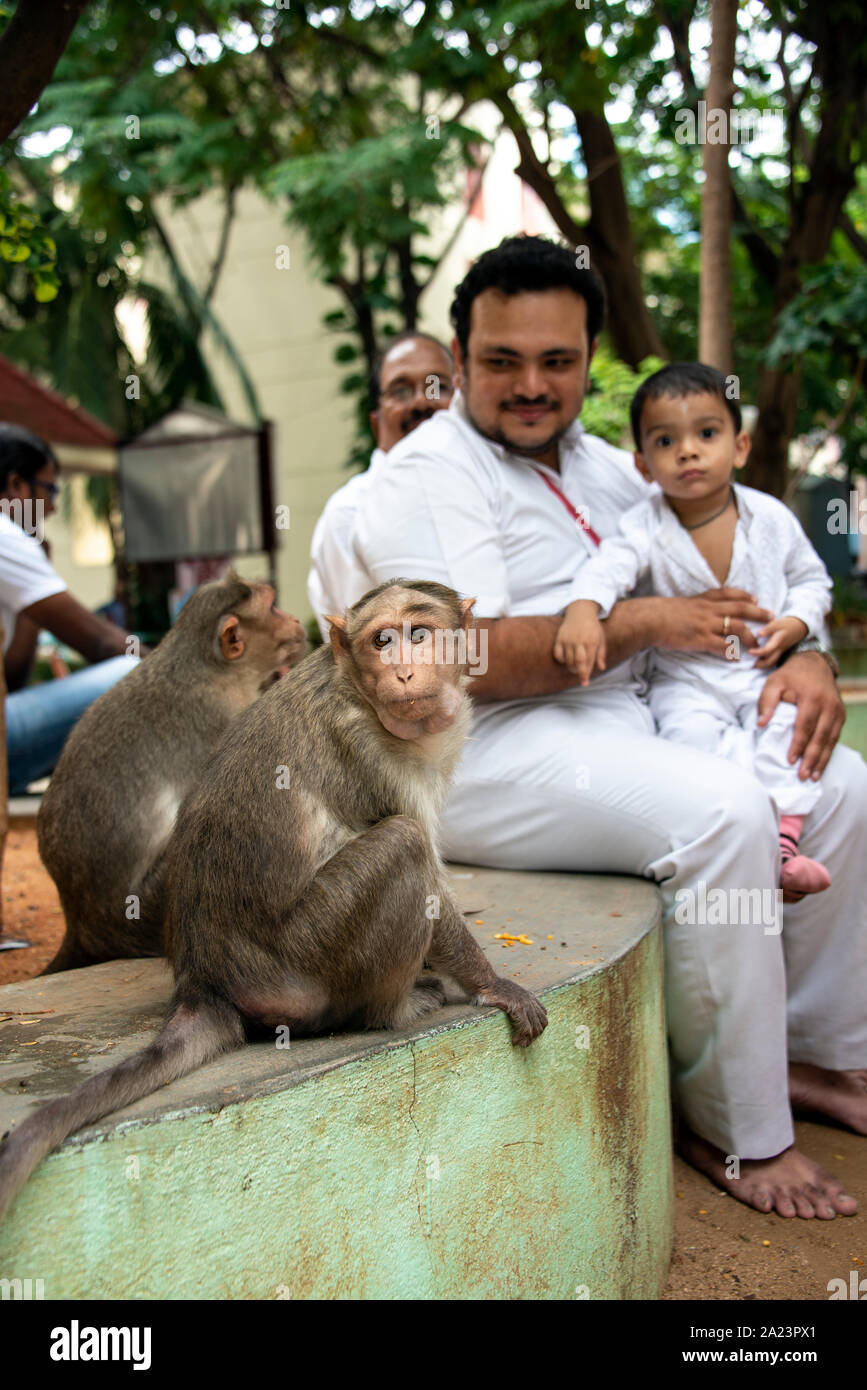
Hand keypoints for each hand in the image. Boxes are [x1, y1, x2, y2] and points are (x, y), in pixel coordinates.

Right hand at [475, 977, 547, 1046]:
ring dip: (529, 1040)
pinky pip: (526, 1029)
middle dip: (535, 1036)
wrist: (485, 982)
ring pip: (536, 1028)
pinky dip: (521, 1038)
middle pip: (542, 1023)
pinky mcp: (518, 1009)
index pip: (543, 1015)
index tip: (528, 1036)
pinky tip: (514, 1041)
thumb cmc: (490, 988)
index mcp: (529, 996)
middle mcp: (530, 1000)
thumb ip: (513, 1000)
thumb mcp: (507, 993)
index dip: (538, 1027)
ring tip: (520, 1045)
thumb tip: (509, 1010)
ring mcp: (525, 1004)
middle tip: (524, 1043)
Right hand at [554, 601, 605, 684]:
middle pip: (578, 663)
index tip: (585, 682)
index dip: (586, 674)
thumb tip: (601, 668)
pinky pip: (558, 654)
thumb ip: (601, 654)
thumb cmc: (593, 627)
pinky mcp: (559, 638)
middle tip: (581, 677)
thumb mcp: (601, 638)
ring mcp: (568, 640)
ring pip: (568, 660)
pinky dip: (561, 660)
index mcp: (591, 642)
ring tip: (575, 668)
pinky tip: (566, 660)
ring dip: (571, 668)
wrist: (580, 611)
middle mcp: (579, 641)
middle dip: (579, 673)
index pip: (588, 662)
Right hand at [654, 587, 772, 657]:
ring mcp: (706, 624)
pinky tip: (737, 659)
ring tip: (758, 644)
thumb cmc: (658, 613)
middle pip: (739, 608)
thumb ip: (691, 608)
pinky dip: (732, 652)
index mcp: (702, 600)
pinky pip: (722, 646)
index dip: (744, 595)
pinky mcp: (701, 639)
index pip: (728, 594)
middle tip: (771, 616)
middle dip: (757, 612)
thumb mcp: (678, 605)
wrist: (648, 619)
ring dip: (750, 635)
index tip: (755, 598)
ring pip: (736, 627)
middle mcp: (708, 610)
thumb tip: (693, 613)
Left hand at [752, 616, 807, 669]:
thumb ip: (768, 629)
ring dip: (761, 665)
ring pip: (771, 663)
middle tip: (748, 662)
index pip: (768, 650)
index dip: (757, 652)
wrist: (799, 627)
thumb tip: (759, 633)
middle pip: (769, 663)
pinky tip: (757, 659)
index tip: (749, 651)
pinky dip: (764, 662)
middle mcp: (779, 650)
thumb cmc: (787, 624)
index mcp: (778, 642)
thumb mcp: (777, 623)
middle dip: (758, 665)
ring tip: (751, 662)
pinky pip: (772, 661)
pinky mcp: (779, 653)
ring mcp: (780, 653)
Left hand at [757, 652, 844, 778]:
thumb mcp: (774, 682)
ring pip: (830, 739)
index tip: (790, 760)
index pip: (805, 725)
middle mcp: (828, 705)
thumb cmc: (790, 675)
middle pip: (820, 736)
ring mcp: (837, 710)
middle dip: (811, 758)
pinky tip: (821, 765)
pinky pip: (835, 737)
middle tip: (803, 776)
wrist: (815, 663)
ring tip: (812, 777)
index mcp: (812, 697)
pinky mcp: (841, 714)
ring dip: (822, 760)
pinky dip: (829, 752)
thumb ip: (766, 701)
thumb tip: (761, 724)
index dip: (798, 744)